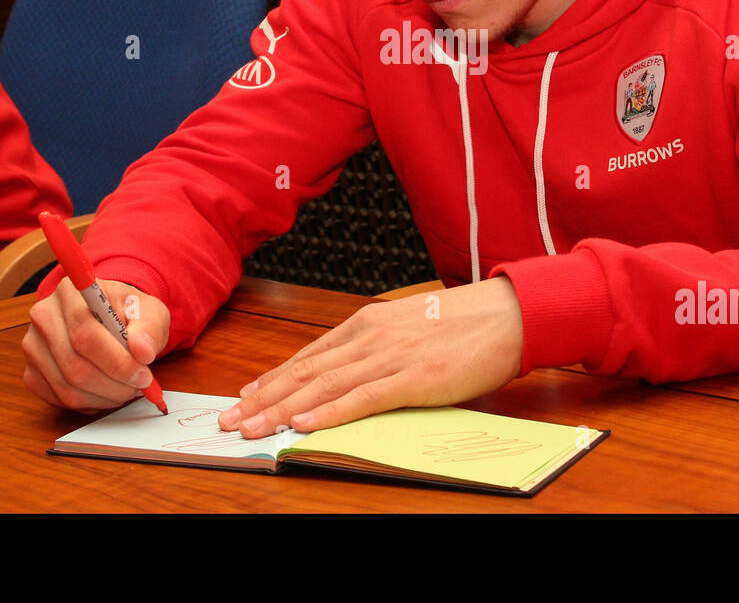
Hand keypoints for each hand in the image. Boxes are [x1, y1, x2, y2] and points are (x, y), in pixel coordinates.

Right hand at [22, 278, 170, 412]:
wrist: (109, 317)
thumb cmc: (128, 313)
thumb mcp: (149, 311)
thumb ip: (149, 328)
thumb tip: (143, 352)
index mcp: (71, 292)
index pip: (86, 334)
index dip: (117, 362)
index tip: (143, 375)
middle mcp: (44, 316)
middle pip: (74, 365)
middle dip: (114, 384)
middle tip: (139, 386)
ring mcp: (33, 346)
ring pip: (67, 388)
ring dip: (105, 397)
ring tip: (127, 388)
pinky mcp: (31, 372)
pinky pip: (59, 399)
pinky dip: (90, 403)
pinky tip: (108, 392)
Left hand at [218, 276, 522, 436]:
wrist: (509, 313)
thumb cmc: (465, 322)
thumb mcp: (410, 327)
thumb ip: (379, 348)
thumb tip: (352, 375)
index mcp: (367, 323)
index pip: (308, 355)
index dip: (273, 378)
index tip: (245, 394)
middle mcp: (370, 337)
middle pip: (305, 371)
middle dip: (262, 396)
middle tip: (230, 418)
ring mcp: (390, 357)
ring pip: (322, 386)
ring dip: (281, 408)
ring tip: (251, 426)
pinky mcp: (413, 378)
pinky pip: (361, 398)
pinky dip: (328, 411)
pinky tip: (302, 423)